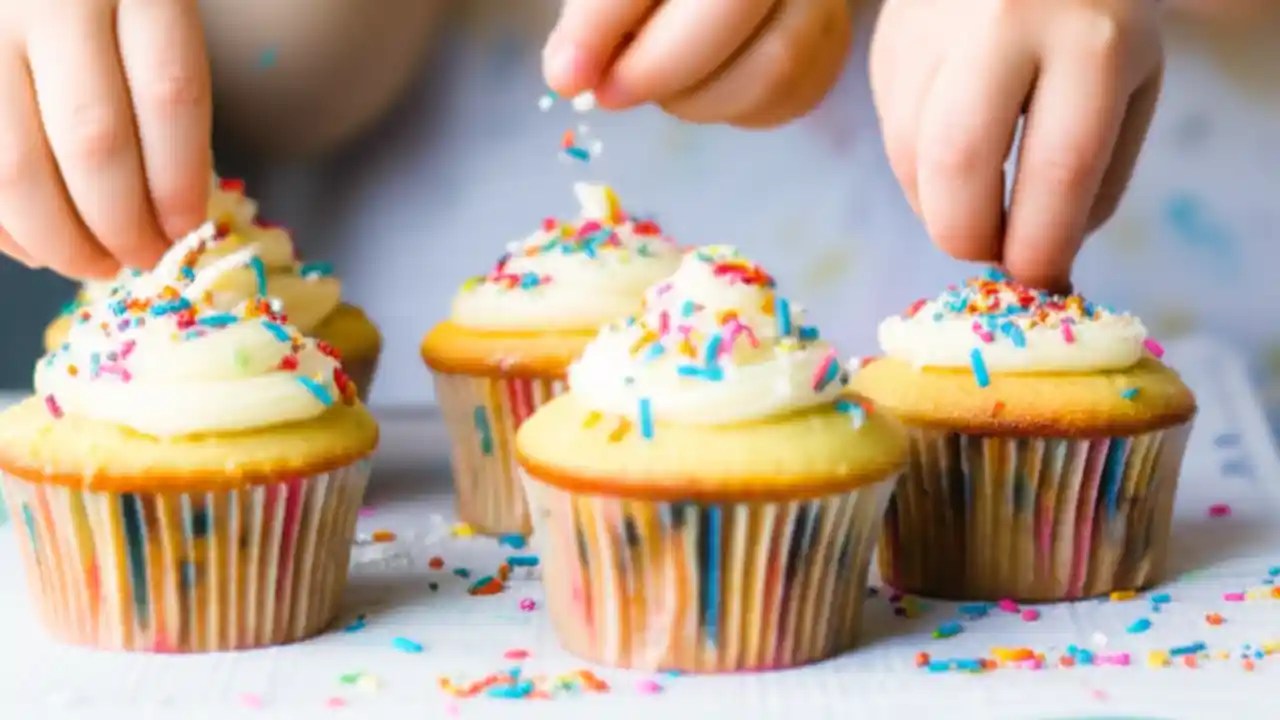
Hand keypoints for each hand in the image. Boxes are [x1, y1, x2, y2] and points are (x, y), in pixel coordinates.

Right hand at [0, 0, 211, 277]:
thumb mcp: (153, 13)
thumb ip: (164, 94)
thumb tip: (174, 216)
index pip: (169, 95)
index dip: (180, 182)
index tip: (188, 234)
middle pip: (93, 139)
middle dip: (122, 224)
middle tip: (144, 261)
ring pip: (14, 164)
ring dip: (58, 237)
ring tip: (94, 264)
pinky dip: (3, 225)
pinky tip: (35, 246)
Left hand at [542, 0, 853, 127]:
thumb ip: (595, 15)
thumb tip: (569, 78)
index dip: (602, 26)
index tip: (566, 78)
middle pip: (729, 9)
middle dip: (657, 69)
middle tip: (608, 94)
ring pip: (772, 65)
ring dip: (697, 98)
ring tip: (662, 83)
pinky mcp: (834, 37)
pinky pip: (793, 95)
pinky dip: (736, 109)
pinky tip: (704, 88)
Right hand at [870, 0, 1163, 289]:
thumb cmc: (1095, 18)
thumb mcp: (1132, 84)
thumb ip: (1094, 178)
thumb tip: (1041, 264)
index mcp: (1089, 41)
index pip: (1056, 171)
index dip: (1041, 248)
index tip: (1040, 280)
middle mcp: (1000, 27)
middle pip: (956, 167)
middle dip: (968, 236)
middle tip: (989, 250)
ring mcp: (931, 32)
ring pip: (909, 160)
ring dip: (940, 204)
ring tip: (978, 196)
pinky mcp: (886, 44)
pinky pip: (892, 135)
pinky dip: (920, 167)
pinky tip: (953, 144)